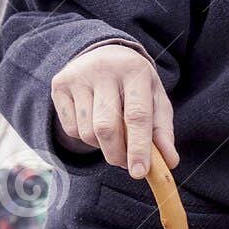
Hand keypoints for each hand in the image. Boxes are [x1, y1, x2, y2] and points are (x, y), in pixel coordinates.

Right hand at [51, 43, 178, 176]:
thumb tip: (169, 162)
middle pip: (106, 127)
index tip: (139, 173)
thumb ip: (163, 132)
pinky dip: (85, 138)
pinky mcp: (59, 85)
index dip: (138, 147)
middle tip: (126, 164)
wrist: (105, 55)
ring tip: (113, 135)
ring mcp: (78, 76)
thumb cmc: (136, 86)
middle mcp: (104, 69)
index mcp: (134, 70)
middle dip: (117, 154)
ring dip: (102, 146)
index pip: (136, 115)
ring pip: (87, 132)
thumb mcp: (156, 101)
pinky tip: (94, 123)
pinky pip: (71, 129)